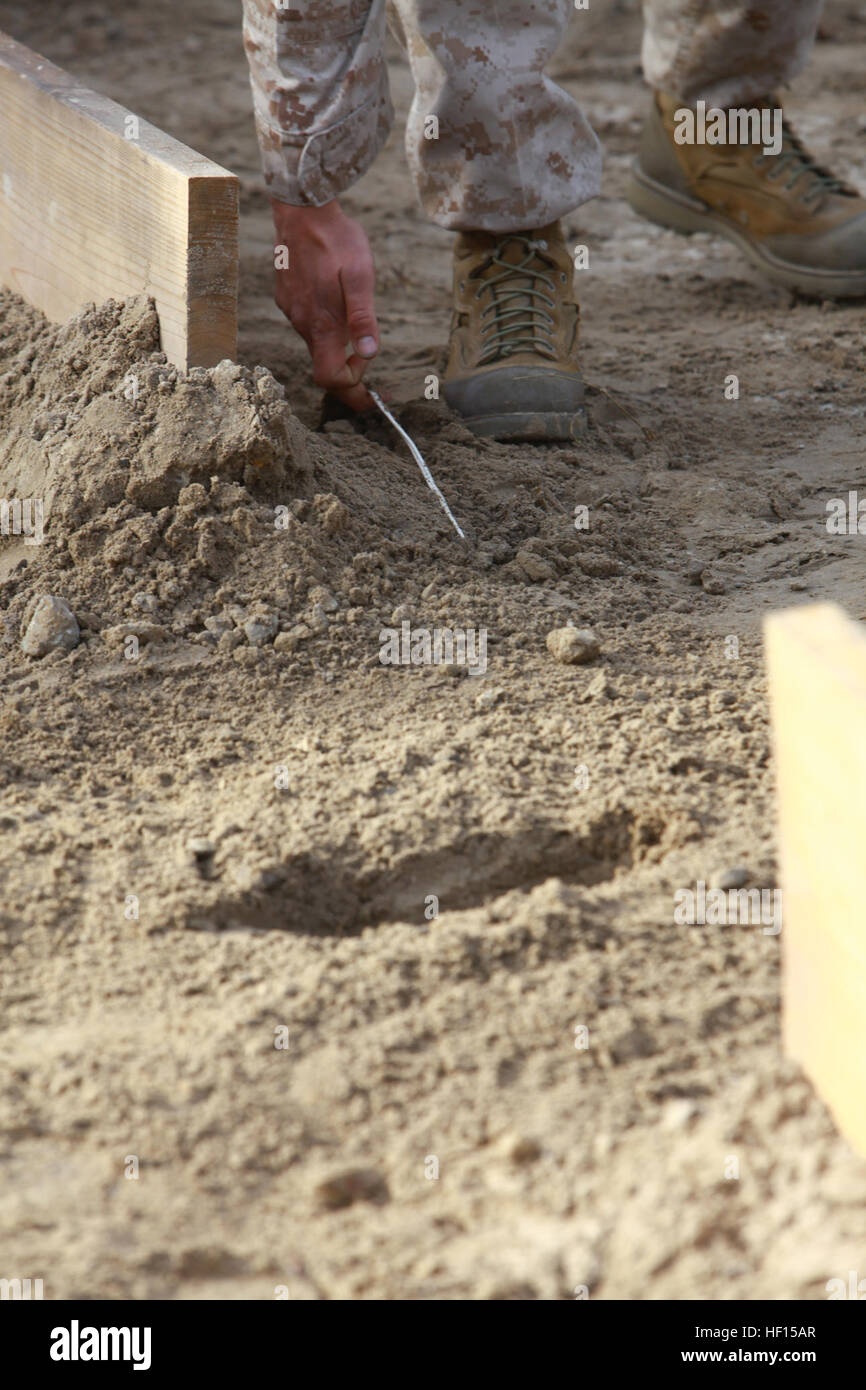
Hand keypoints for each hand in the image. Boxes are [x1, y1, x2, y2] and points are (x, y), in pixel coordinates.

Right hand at [271, 198, 378, 410]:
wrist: (302, 208)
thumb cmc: (336, 240)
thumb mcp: (360, 276)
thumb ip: (363, 318)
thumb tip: (369, 354)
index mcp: (321, 323)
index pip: (330, 378)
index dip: (352, 384)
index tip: (370, 369)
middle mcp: (301, 322)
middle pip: (323, 366)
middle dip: (348, 372)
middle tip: (369, 363)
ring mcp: (290, 310)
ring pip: (316, 343)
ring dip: (337, 344)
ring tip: (356, 321)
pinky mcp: (286, 297)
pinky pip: (307, 323)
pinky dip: (324, 325)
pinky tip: (336, 301)